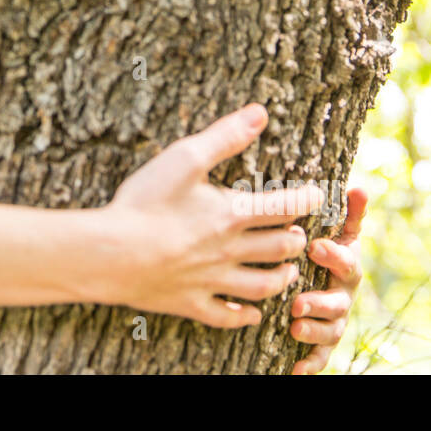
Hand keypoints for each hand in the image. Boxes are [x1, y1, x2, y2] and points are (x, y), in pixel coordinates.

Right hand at [106, 103, 323, 328]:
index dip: (307, 199)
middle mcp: (230, 250)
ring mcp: (212, 281)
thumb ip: (224, 136)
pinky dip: (245, 317)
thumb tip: (260, 113)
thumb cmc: (145, 202)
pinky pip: (227, 317)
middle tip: (300, 235)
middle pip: (279, 248)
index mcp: (231, 214)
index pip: (284, 207)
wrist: (112, 253)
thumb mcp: (184, 158)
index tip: (318, 195)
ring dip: (282, 279)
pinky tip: (253, 316)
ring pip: (262, 286)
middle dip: (296, 240)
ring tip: (290, 273)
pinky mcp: (190, 303)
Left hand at [290, 186, 366, 373]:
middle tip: (298, 303)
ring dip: (314, 331)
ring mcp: (335, 320)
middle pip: (338, 302)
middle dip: (320, 303)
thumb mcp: (338, 230)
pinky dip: (310, 364)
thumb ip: (348, 213)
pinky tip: (295, 370)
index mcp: (346, 266)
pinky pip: (320, 357)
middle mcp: (344, 295)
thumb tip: (359, 187)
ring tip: (294, 328)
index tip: (314, 246)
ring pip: (330, 330)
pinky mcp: (323, 341)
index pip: (346, 262)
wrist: (325, 277)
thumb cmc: (327, 249)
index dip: (333, 255)